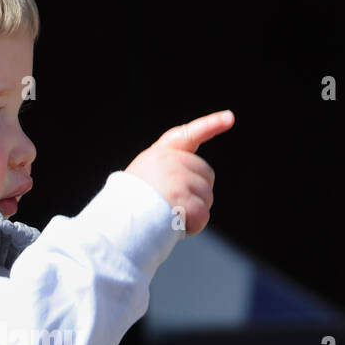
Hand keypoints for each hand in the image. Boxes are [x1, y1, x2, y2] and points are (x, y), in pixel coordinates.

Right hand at [125, 109, 233, 234]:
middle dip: (198, 194)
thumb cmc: (126, 207)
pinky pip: (202, 216)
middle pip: (206, 175)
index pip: (188, 134)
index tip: (229, 118)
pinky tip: (175, 226)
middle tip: (174, 207)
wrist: (115, 222)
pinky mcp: (183, 197)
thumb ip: (167, 174)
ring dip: (194, 212)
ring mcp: (178, 178)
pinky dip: (193, 226)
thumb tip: (194, 189)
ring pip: (207, 198)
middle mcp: (170, 161)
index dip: (211, 125)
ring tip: (168, 217)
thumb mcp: (143, 179)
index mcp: (158, 155)